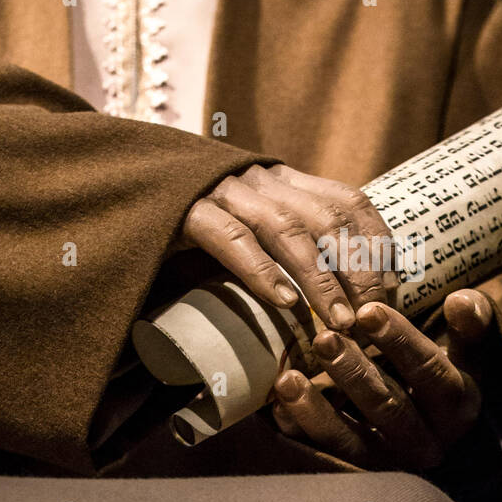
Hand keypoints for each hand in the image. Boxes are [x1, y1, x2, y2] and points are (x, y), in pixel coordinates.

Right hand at [181, 164, 396, 329]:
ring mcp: (220, 191)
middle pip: (327, 218)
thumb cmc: (188, 232)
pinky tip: (283, 303)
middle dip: (358, 270)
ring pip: (286, 229)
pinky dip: (260, 270)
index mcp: (281, 180)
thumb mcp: (248, 232)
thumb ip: (285, 251)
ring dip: (319, 279)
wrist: (110, 191)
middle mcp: (258, 179)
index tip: (391, 288)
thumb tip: (339, 306)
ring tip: (338, 323)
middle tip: (371, 318)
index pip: (349, 200)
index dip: (376, 242)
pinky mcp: (181, 211)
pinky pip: (230, 238)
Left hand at [271, 289, 495, 469]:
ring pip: (354, 440)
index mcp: (459, 407)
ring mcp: (393, 465)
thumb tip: (461, 299)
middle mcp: (429, 443)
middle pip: (390, 407)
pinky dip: (303, 433)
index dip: (400, 340)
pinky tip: (279, 408)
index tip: (367, 309)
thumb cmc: (444, 379)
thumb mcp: (466, 355)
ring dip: (318, 409)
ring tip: (288, 378)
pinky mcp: (361, 477)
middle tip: (323, 338)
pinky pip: (328, 460)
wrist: (433, 437)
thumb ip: (469, 326)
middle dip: (354, 372)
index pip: (430, 372)